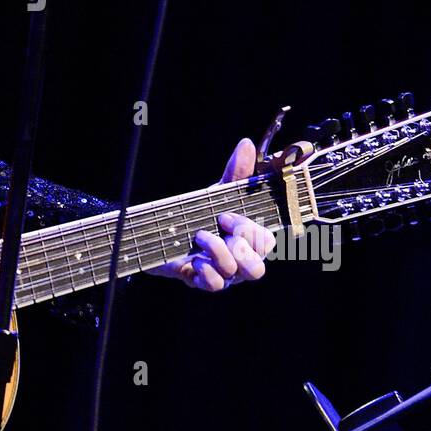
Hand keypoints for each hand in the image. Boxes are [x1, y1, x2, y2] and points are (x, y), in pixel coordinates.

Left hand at [149, 137, 308, 291]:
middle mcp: (239, 261)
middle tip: (219, 223)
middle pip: (258, 268)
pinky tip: (193, 259)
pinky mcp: (202, 281)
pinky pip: (214, 285)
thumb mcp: (217, 193)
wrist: (163, 231)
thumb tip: (247, 145)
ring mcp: (223, 275)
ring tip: (199, 235)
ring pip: (236, 275)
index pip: (268, 243)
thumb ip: (235, 172)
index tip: (228, 214)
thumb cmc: (199, 214)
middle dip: (240, 244)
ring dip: (217, 251)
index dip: (253, 232)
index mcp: (248, 241)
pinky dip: (205, 270)